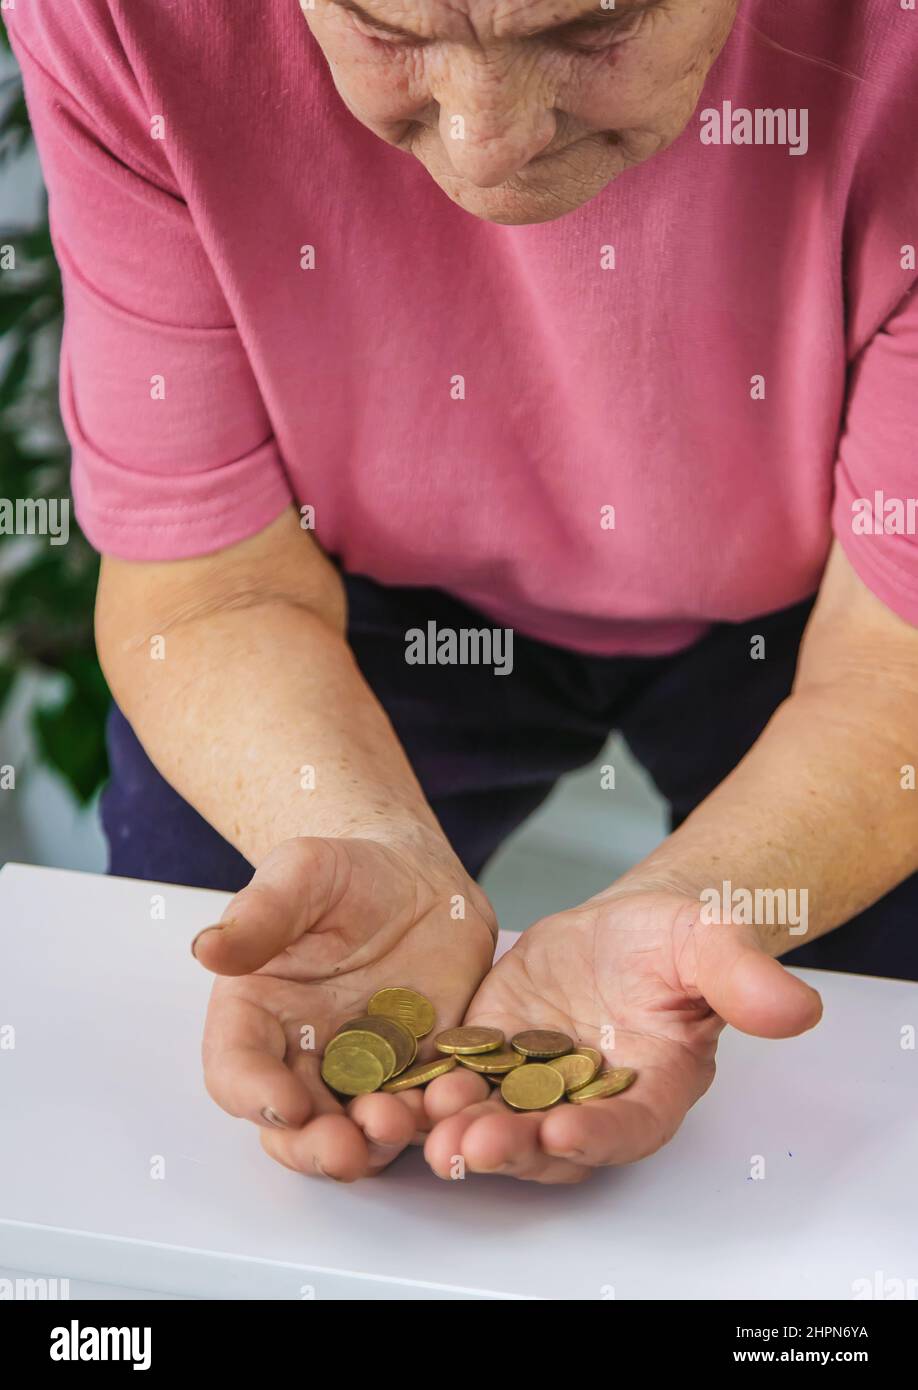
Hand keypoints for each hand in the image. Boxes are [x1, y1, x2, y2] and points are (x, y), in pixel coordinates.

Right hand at [193, 829, 495, 1180]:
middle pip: (293, 1125)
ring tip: (396, 1126)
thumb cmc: (344, 873)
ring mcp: (364, 1072)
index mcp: (257, 1013)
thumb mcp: (301, 873)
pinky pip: (424, 1108)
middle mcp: (303, 1055)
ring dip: (373, 1142)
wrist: (414, 879)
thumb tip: (208, 948)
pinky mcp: (420, 1072)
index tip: (283, 1103)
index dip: (252, 1095)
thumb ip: (261, 913)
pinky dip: (433, 1117)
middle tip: (343, 1149)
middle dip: (314, 1145)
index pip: (236, 1069)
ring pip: (357, 1131)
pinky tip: (450, 1107)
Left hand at [423, 887, 822, 1183]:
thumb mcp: (708, 939)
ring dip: (458, 1130)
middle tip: (469, 1145)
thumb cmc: (674, 936)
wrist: (621, 926)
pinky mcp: (488, 1058)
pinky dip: (423, 1091)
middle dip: (510, 1146)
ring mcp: (534, 1084)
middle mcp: (589, 1102)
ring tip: (423, 1123)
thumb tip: (797, 1008)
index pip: (631, 1126)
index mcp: (653, 1088)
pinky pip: (455, 1082)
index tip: (567, 1131)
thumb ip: (742, 976)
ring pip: (495, 1121)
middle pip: (550, 1141)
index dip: (601, 1134)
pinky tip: (390, 1089)